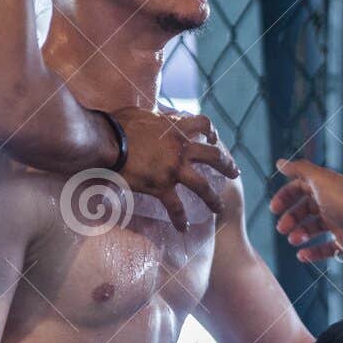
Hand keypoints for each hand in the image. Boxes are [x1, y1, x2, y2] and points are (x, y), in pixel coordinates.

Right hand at [113, 107, 237, 230]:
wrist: (107, 141)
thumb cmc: (119, 124)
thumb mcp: (143, 114)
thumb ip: (155, 117)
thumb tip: (156, 116)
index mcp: (176, 128)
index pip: (203, 124)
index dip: (211, 132)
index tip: (213, 140)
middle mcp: (181, 149)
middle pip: (214, 156)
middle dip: (227, 165)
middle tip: (235, 173)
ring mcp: (173, 169)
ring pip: (203, 186)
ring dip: (214, 199)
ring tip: (220, 208)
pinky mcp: (161, 186)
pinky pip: (175, 207)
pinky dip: (180, 219)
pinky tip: (183, 229)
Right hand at [271, 158, 342, 261]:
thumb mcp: (320, 180)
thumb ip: (299, 170)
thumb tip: (280, 162)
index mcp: (325, 188)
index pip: (300, 188)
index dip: (285, 197)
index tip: (274, 208)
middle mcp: (331, 204)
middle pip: (304, 209)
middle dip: (291, 218)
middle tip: (282, 228)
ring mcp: (338, 224)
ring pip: (313, 229)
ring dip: (299, 234)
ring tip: (293, 239)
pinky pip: (325, 248)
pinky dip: (312, 252)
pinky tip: (302, 255)